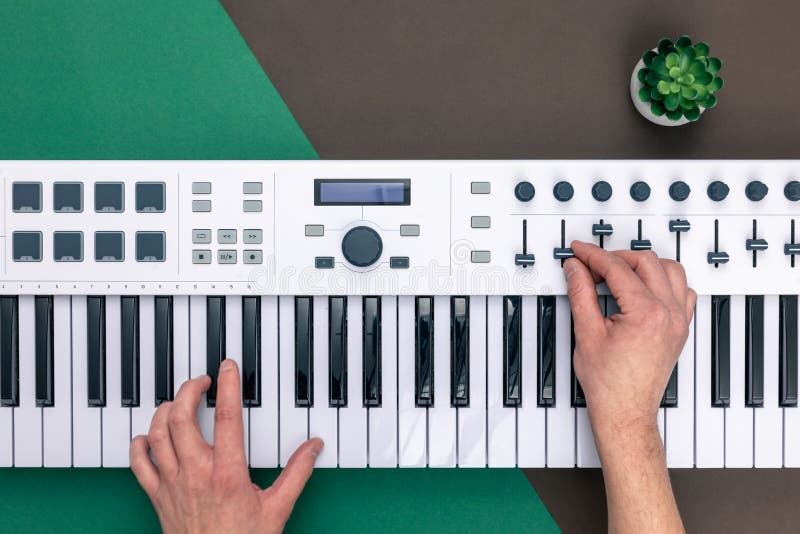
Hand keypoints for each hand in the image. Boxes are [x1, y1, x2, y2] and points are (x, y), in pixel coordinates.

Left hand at [130, 359, 322, 533]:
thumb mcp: (277, 509)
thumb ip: (297, 473)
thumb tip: (313, 448)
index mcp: (227, 473)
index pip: (226, 417)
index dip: (227, 386)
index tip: (226, 368)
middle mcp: (196, 474)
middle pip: (181, 417)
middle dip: (188, 390)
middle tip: (201, 382)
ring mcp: (173, 485)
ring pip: (158, 434)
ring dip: (165, 411)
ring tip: (178, 401)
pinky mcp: (158, 498)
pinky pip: (139, 465)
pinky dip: (140, 444)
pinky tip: (147, 435)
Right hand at [564, 241, 695, 439]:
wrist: (625, 411)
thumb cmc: (609, 383)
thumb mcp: (586, 331)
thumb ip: (581, 293)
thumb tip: (577, 269)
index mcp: (646, 313)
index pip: (618, 268)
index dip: (593, 255)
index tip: (579, 252)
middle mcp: (669, 314)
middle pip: (646, 262)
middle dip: (616, 257)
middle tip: (593, 263)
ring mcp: (678, 321)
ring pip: (671, 270)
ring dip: (644, 265)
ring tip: (619, 271)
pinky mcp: (680, 329)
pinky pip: (684, 292)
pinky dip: (665, 282)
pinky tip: (646, 287)